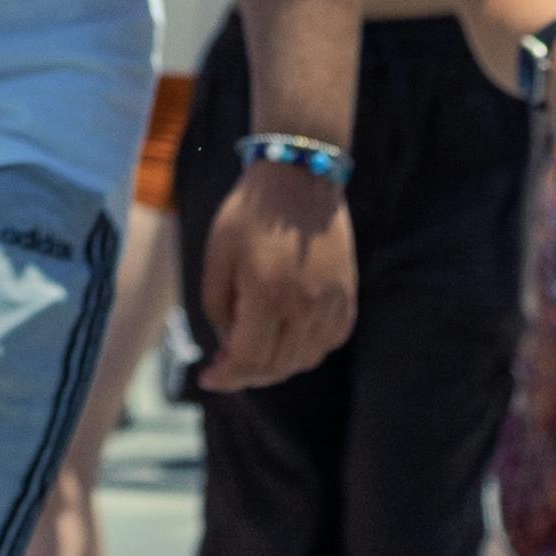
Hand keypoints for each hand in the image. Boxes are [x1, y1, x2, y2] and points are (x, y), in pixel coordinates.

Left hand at [197, 160, 359, 390]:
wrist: (299, 177)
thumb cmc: (250, 213)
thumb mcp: (217, 256)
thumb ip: (216, 307)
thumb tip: (228, 344)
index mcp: (268, 295)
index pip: (248, 359)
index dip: (225, 377)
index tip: (207, 378)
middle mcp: (306, 306)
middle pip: (276, 366)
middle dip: (245, 374)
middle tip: (223, 367)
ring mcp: (332, 303)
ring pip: (304, 360)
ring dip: (275, 367)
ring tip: (252, 353)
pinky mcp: (347, 297)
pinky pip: (328, 342)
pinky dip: (305, 350)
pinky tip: (285, 339)